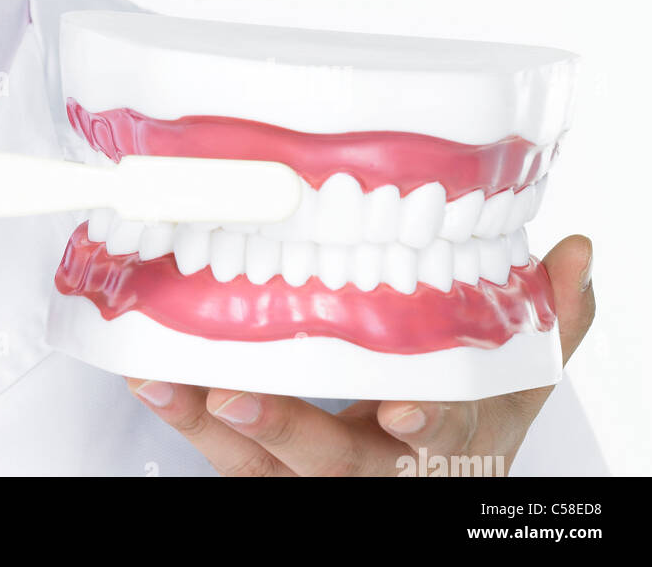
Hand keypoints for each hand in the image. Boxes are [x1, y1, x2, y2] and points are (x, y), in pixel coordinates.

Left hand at [127, 234, 594, 475]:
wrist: (431, 475)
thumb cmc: (462, 416)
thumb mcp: (513, 376)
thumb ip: (548, 317)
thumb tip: (578, 253)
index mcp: (444, 443)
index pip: (441, 440)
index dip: (424, 427)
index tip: (400, 411)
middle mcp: (378, 470)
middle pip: (334, 465)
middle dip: (287, 432)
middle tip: (237, 394)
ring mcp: (317, 476)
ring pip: (260, 468)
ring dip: (208, 425)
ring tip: (164, 379)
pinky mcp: (266, 470)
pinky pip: (221, 455)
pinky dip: (185, 417)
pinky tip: (151, 376)